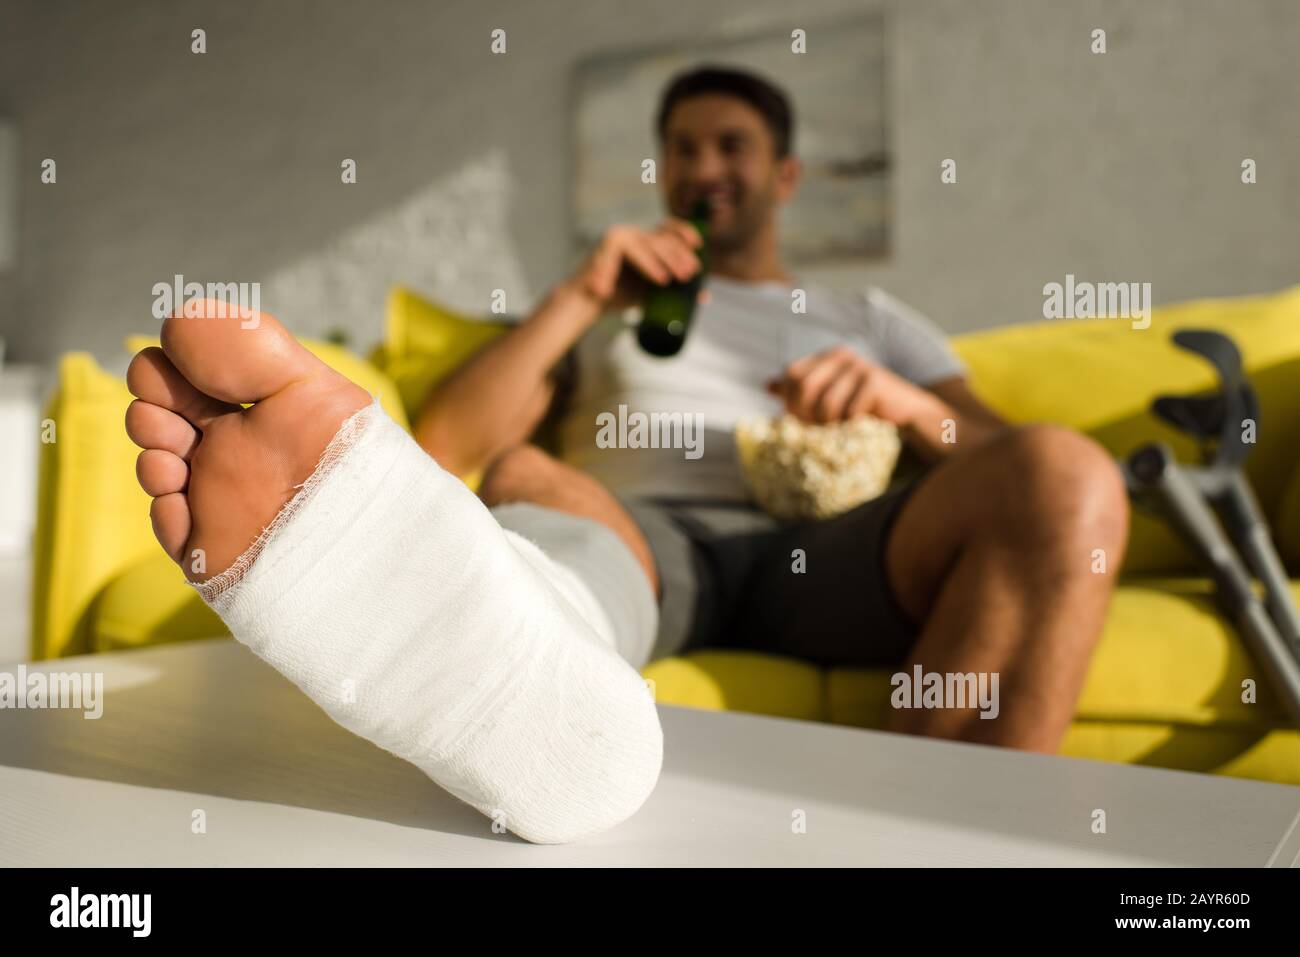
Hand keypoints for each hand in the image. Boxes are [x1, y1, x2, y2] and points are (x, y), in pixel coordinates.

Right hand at [570, 220, 703, 311]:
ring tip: (667, 281)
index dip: (685, 231)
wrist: (588, 304)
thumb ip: (674, 291)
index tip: (698, 245)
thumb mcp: (652, 293)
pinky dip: (643, 265)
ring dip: (659, 260)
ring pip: (646, 242)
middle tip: (688, 274)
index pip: (669, 228)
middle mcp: (635, 235)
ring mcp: (620, 237)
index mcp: (647, 242)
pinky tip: (655, 278)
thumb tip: (705, 296)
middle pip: (661, 237)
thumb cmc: (620, 295)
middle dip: (677, 255)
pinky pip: (626, 249)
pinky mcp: (606, 245)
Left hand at [766, 345, 935, 426]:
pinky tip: (859, 426)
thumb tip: (768, 385)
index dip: (791, 400)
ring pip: (825, 404)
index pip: (792, 374)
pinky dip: (850, 426)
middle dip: (807, 414)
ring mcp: (859, 366)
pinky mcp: (874, 381)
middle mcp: (842, 355)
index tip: (801, 419)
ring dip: (830, 425)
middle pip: (805, 387)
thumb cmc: (865, 407)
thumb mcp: (830, 395)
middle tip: (818, 428)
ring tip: (840, 429)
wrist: (908, 413)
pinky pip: (847, 412)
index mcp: (828, 356)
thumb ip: (800, 390)